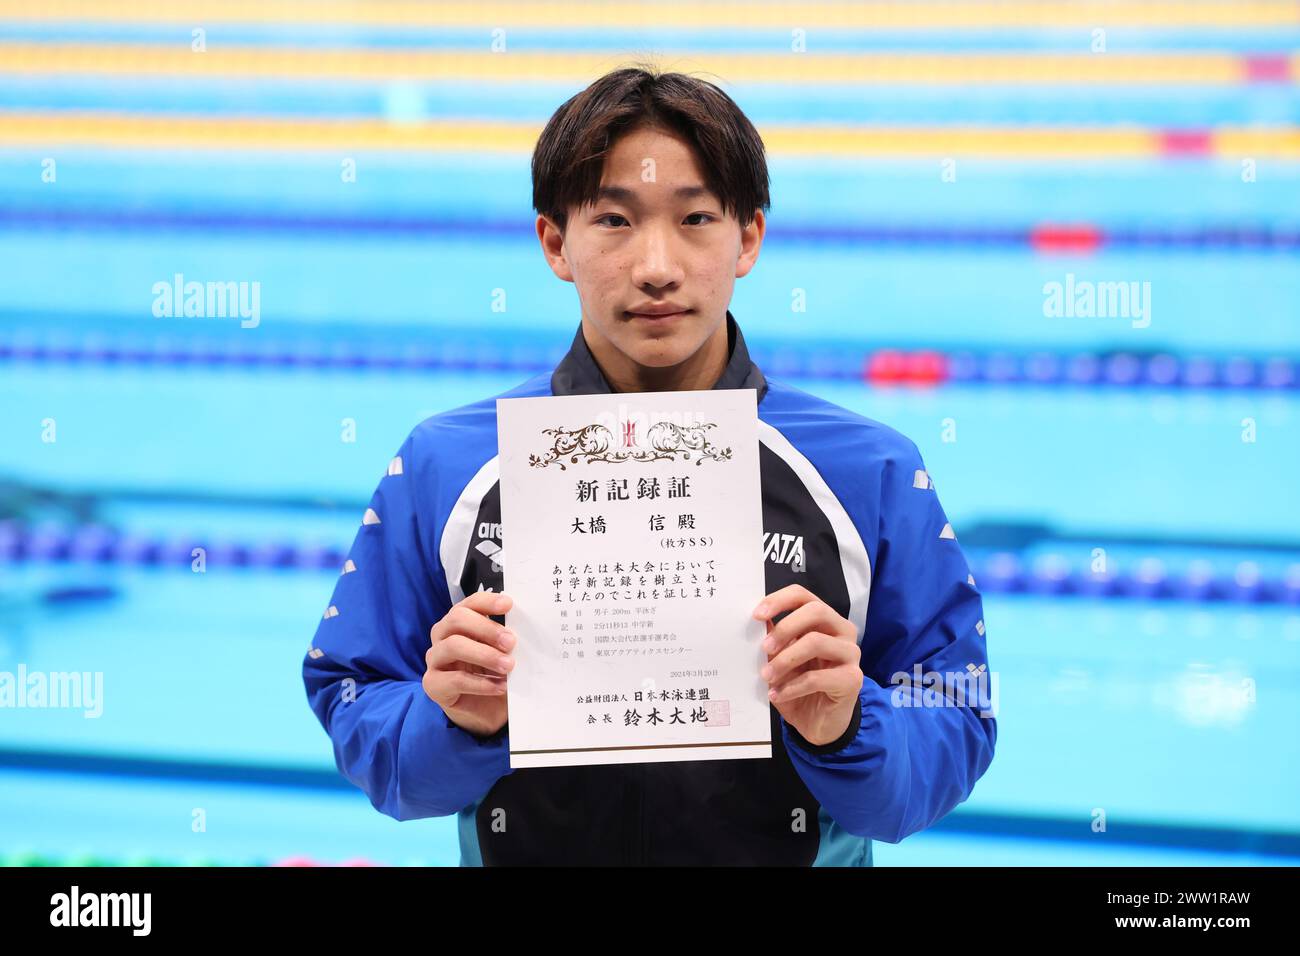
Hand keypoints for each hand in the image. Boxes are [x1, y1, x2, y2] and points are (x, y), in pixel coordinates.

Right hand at [423, 591, 515, 737]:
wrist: (486, 711)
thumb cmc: (493, 674)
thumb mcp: (502, 653)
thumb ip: (506, 639)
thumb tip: (522, 628)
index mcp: (458, 623)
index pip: (469, 604)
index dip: (487, 601)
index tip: (509, 605)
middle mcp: (442, 636)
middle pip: (456, 619)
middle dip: (486, 628)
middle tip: (511, 642)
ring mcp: (434, 660)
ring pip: (452, 646)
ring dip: (484, 655)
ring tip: (508, 666)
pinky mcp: (433, 684)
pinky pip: (455, 679)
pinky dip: (481, 683)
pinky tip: (500, 687)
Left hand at [753, 584, 862, 746]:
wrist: (819, 724)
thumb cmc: (799, 687)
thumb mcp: (780, 662)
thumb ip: (773, 641)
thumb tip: (757, 622)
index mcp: (823, 620)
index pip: (803, 596)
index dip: (779, 600)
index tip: (756, 616)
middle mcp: (841, 631)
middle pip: (816, 611)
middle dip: (785, 627)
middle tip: (764, 648)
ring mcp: (850, 654)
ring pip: (816, 642)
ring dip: (785, 660)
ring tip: (766, 676)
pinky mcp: (852, 679)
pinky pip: (817, 677)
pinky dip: (792, 686)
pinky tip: (777, 695)